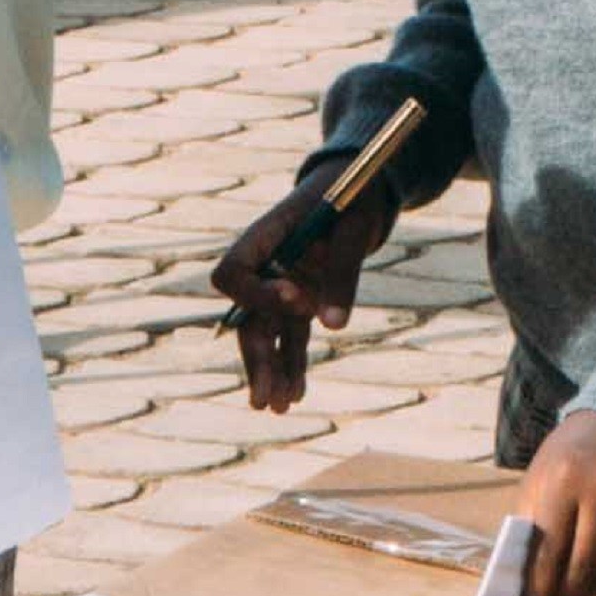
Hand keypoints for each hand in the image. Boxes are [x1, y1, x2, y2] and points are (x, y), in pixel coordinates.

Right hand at [212, 180, 395, 413]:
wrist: (361, 187)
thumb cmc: (353, 195)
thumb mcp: (353, 229)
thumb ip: (342, 273)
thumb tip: (333, 325)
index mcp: (265, 235)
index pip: (234, 272)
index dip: (257, 293)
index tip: (296, 299)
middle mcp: (266, 265)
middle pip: (248, 316)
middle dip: (257, 357)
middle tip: (264, 397)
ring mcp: (282, 283)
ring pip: (269, 334)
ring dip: (273, 371)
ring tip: (278, 408)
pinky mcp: (301, 298)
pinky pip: (293, 336)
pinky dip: (295, 364)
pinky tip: (297, 395)